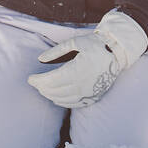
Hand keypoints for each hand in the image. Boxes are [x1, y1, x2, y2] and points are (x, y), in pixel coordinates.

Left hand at [28, 10, 147, 107]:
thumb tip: (40, 59)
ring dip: (50, 95)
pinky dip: (62, 102)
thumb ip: (56, 51)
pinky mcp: (93, 97)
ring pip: (62, 99)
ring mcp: (88, 93)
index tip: (30, 78)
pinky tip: (56, 98)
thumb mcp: (75, 43)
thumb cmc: (96, 45)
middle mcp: (82, 84)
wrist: (117, 53)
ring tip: (43, 89)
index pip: (50, 80)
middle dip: (41, 87)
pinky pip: (74, 104)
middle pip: (54, 91)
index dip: (37, 81)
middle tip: (35, 82)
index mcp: (77, 70)